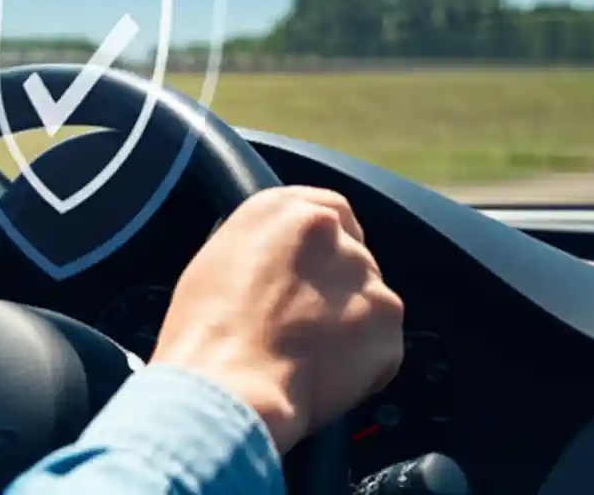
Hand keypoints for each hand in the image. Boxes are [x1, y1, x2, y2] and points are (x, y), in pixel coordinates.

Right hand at [150, 186, 403, 452]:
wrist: (229, 384)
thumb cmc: (206, 332)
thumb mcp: (219, 263)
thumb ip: (263, 250)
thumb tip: (280, 269)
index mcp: (283, 209)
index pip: (332, 210)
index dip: (330, 245)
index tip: (321, 272)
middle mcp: (330, 231)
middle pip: (353, 258)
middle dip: (337, 292)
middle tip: (306, 327)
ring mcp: (365, 275)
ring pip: (370, 302)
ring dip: (351, 328)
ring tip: (308, 359)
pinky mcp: (387, 321)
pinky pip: (382, 346)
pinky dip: (364, 366)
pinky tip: (325, 379)